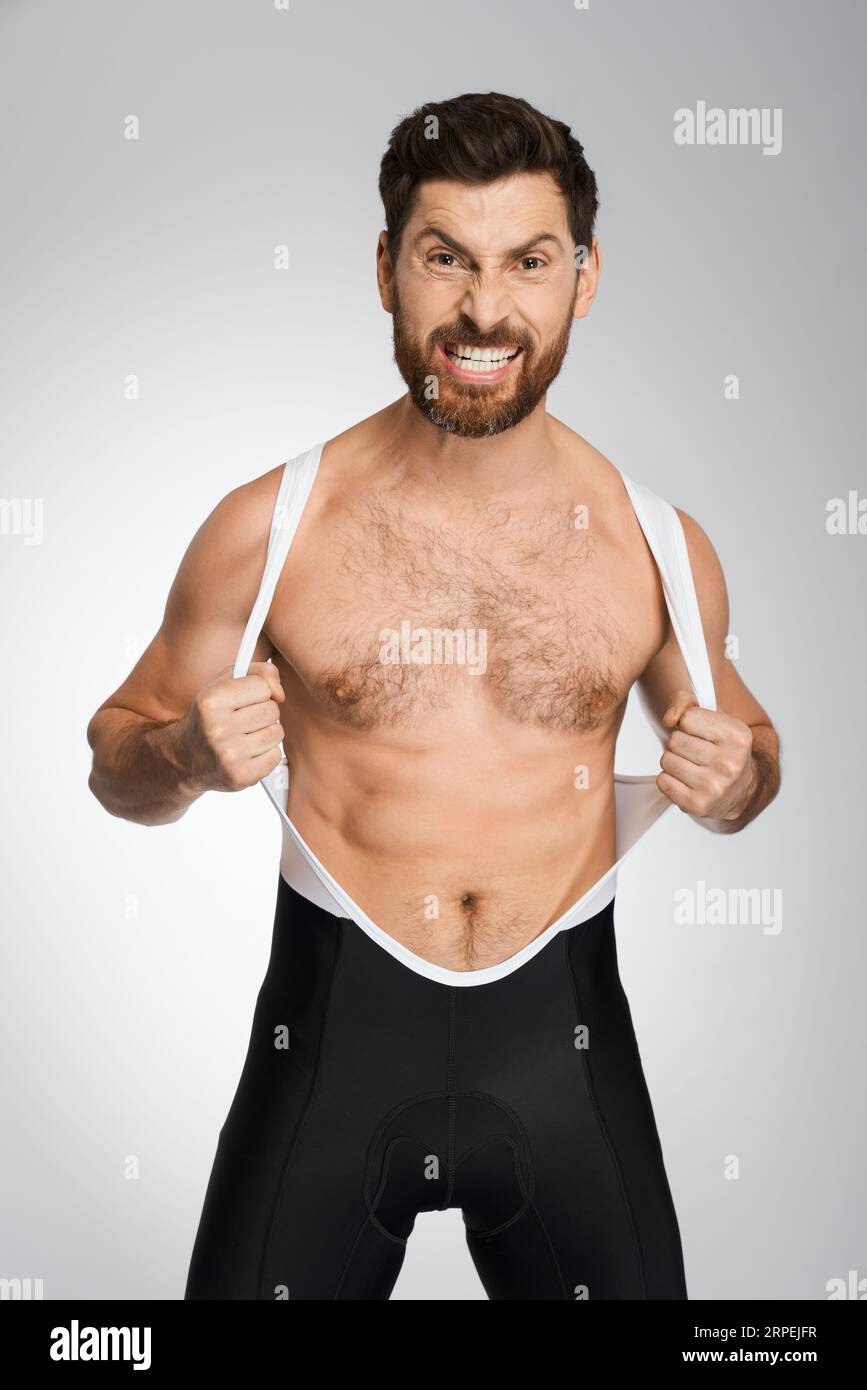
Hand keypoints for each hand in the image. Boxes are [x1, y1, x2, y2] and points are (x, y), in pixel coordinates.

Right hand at [177, 661, 285, 793]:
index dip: (258, 692)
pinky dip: (266, 753)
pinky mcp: (241, 776)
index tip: (245, 700)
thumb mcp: (224, 684)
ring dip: (266, 733)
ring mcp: (229, 755)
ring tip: (245, 737)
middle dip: (263, 713)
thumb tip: (280, 694)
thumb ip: (258, 673)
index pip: (262, 686)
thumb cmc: (210, 717)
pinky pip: (275, 755)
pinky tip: (247, 753)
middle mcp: (218, 728)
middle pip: (272, 710)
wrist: (185, 758)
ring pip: (276, 733)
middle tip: (243, 721)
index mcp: (211, 701)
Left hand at [657, 689, 754, 820]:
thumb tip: (669, 718)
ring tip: (690, 766)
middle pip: (675, 740)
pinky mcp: (698, 805)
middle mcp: (730, 763)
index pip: (687, 718)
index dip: (687, 723)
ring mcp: (714, 787)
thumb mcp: (715, 719)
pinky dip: (669, 779)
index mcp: (738, 737)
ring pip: (666, 760)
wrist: (741, 791)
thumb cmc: (722, 749)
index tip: (700, 733)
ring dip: (673, 761)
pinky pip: (663, 781)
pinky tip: (685, 781)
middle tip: (695, 752)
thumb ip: (686, 702)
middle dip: (679, 743)